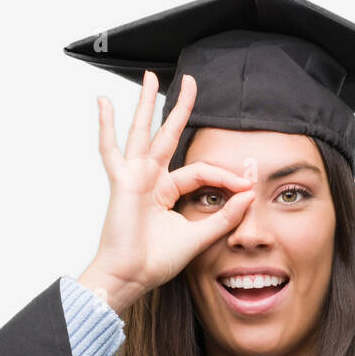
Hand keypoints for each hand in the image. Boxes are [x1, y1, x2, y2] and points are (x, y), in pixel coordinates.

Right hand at [77, 70, 256, 313]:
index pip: (201, 172)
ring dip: (148, 104)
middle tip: (192, 83)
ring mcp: (134, 178)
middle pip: (169, 136)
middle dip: (181, 109)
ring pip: (143, 132)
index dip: (226, 176)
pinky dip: (106, 126)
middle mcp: (150, 180)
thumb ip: (224, 217)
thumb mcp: (199, 237)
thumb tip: (249, 196)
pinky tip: (104, 103)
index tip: (248, 185)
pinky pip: (111, 150)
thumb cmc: (155, 262)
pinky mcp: (123, 182)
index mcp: (166, 192)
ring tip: (152, 78)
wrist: (131, 277)